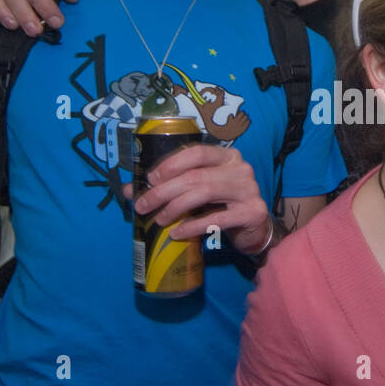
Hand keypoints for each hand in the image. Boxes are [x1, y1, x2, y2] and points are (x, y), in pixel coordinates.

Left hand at [121, 143, 271, 253]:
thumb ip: (171, 187)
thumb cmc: (222, 207)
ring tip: (158, 219)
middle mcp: (241, 168)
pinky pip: (216, 218)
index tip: (150, 179)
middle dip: (164, 190)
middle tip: (143, 206)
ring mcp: (249, 189)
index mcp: (227, 156)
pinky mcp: (252, 212)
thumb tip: (130, 191)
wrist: (254, 230)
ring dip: (175, 206)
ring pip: (204, 192)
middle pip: (196, 175)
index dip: (171, 164)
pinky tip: (177, 233)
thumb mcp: (199, 192)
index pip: (196, 152)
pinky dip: (193, 226)